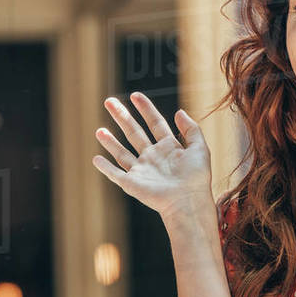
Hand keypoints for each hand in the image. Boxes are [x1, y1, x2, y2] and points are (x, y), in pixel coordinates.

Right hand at [91, 92, 213, 216]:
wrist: (188, 201)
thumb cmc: (196, 178)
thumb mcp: (199, 147)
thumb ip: (191, 129)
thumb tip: (179, 111)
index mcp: (169, 148)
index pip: (155, 123)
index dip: (146, 108)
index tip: (136, 95)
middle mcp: (153, 158)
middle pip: (134, 132)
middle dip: (122, 117)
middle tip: (109, 101)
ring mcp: (141, 171)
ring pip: (122, 152)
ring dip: (110, 142)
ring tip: (99, 130)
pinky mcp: (132, 184)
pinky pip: (115, 174)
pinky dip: (105, 167)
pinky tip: (96, 158)